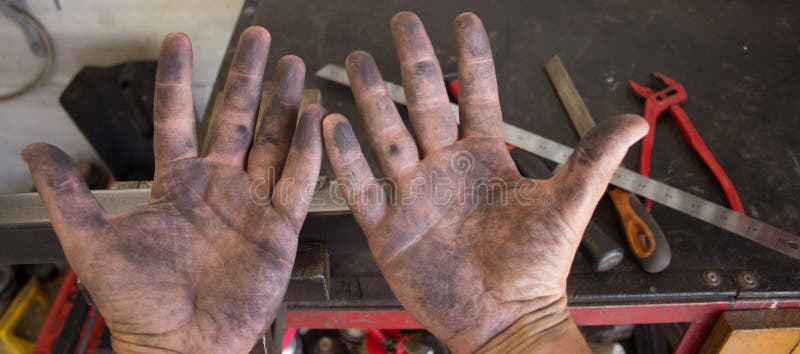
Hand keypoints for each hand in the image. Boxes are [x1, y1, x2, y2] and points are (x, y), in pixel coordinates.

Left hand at [22, 27, 323, 352]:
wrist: (180, 346)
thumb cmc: (137, 303)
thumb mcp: (91, 243)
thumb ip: (67, 194)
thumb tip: (35, 150)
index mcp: (178, 184)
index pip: (178, 117)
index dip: (179, 78)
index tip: (180, 40)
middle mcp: (219, 187)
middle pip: (236, 119)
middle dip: (248, 78)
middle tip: (260, 40)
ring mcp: (252, 205)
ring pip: (273, 142)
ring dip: (284, 105)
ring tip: (292, 68)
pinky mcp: (279, 228)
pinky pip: (296, 180)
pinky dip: (308, 149)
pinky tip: (317, 117)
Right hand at [322, 12, 646, 352]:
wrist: (504, 321)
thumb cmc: (536, 268)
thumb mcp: (567, 206)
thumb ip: (592, 159)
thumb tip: (634, 121)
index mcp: (485, 159)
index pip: (477, 95)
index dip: (472, 57)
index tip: (464, 20)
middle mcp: (446, 169)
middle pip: (425, 103)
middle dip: (413, 61)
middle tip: (402, 21)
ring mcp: (414, 196)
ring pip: (387, 135)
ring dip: (372, 98)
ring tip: (357, 61)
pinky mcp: (389, 228)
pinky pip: (361, 186)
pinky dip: (346, 157)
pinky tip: (331, 124)